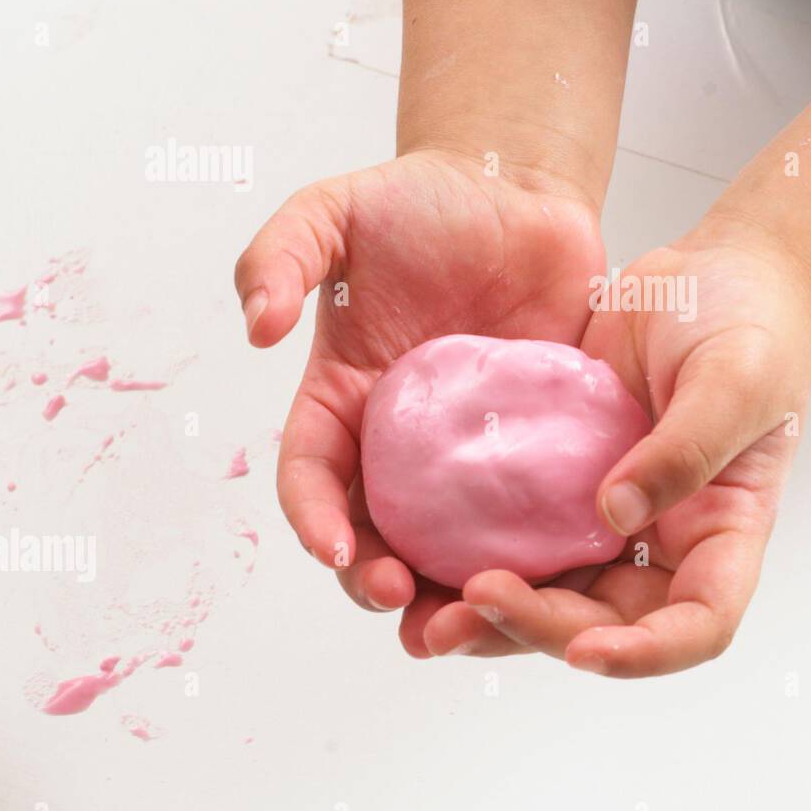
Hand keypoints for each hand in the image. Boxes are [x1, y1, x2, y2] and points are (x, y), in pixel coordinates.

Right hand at [233, 147, 603, 655]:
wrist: (518, 190)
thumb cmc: (422, 201)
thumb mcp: (337, 209)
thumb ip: (283, 253)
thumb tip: (256, 327)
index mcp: (346, 401)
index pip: (313, 476)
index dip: (313, 519)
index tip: (334, 549)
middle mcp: (403, 442)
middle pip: (378, 534)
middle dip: (378, 580)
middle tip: (404, 603)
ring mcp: (474, 452)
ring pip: (455, 544)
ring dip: (454, 590)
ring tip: (474, 620)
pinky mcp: (539, 446)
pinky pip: (536, 509)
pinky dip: (538, 550)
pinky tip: (553, 574)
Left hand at [453, 226, 810, 676]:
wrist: (713, 271)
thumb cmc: (750, 322)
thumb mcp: (734, 379)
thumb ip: (686, 448)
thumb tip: (618, 515)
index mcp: (721, 528)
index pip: (698, 622)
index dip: (645, 654)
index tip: (585, 649)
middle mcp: (665, 536)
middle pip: (606, 620)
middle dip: (539, 631)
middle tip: (470, 607)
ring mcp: (611, 509)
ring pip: (553, 588)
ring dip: (494, 611)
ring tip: (427, 614)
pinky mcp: (564, 473)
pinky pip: (519, 525)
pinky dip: (474, 544)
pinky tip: (421, 547)